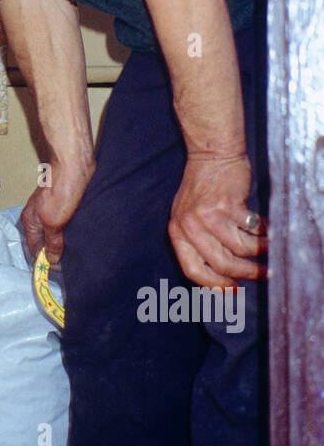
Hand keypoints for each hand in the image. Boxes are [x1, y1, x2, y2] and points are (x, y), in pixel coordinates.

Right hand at [20, 158, 94, 262]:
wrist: (73, 165)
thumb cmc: (60, 189)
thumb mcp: (54, 222)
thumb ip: (52, 242)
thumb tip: (51, 259)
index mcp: (30, 222)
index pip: (34, 250)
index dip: (45, 262)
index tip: (60, 271)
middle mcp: (37, 217)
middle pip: (43, 243)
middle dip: (54, 254)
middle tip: (69, 263)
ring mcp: (49, 211)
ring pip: (54, 234)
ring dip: (63, 243)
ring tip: (75, 252)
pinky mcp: (62, 205)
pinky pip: (63, 225)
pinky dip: (69, 233)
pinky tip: (78, 236)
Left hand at [168, 153, 267, 287]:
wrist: (211, 155)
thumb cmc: (202, 188)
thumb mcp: (187, 216)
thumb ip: (198, 242)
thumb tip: (222, 276)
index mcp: (177, 232)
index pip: (193, 270)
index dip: (215, 285)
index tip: (233, 290)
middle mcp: (190, 226)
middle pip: (221, 264)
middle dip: (246, 273)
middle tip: (262, 274)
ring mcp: (208, 215)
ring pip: (240, 248)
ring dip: (259, 252)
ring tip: (268, 250)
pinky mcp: (228, 204)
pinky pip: (251, 229)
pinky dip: (263, 232)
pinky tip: (267, 230)